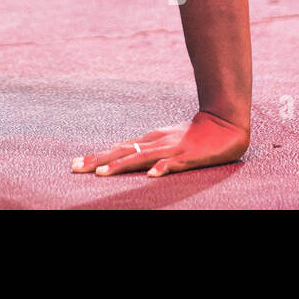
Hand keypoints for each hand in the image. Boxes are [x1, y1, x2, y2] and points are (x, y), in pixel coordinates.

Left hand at [71, 111, 248, 177]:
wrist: (223, 121)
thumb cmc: (194, 134)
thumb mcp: (165, 141)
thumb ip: (145, 148)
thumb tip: (120, 152)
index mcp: (149, 141)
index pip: (117, 149)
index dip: (96, 157)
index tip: (75, 164)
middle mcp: (155, 143)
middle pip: (121, 152)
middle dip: (98, 161)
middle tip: (75, 168)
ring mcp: (171, 149)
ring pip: (141, 158)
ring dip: (121, 166)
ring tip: (102, 174)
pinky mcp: (188, 156)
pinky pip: (173, 163)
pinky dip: (162, 169)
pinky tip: (151, 176)